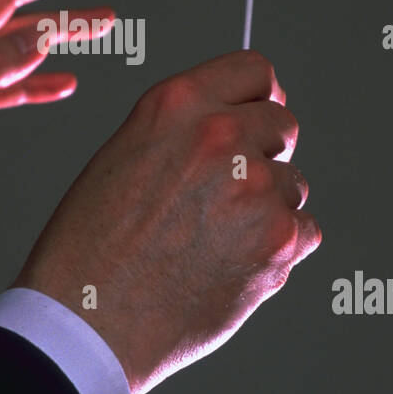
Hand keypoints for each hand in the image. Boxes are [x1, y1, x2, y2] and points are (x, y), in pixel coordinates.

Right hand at [16, 50, 320, 393]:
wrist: (87, 323)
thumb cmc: (90, 247)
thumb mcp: (124, 155)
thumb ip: (183, 132)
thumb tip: (244, 126)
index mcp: (175, 104)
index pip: (254, 71)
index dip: (260, 97)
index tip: (260, 116)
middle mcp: (219, 134)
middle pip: (282, 124)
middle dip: (265, 154)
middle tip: (227, 197)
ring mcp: (254, 187)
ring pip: (293, 184)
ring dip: (267, 208)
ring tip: (212, 243)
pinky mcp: (278, 240)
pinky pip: (305, 230)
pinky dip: (277, 250)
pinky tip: (229, 267)